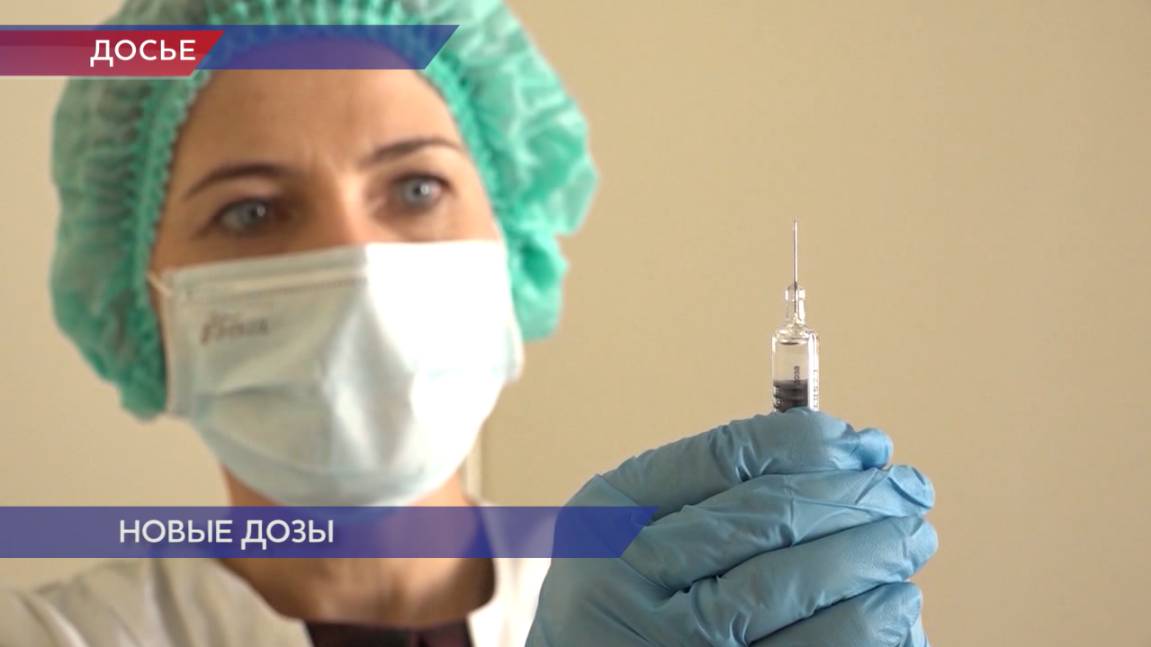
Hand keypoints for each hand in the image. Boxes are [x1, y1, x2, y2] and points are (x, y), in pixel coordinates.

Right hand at [526, 409, 936, 645]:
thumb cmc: (630, 602)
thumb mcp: (636, 531)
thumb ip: (712, 487)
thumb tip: (847, 448)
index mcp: (609, 524)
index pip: (723, 458)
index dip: (805, 442)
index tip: (862, 441)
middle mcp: (629, 586)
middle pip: (765, 517)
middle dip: (855, 494)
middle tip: (910, 487)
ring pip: (792, 586)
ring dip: (871, 554)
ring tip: (909, 538)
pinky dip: (869, 623)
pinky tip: (894, 603)